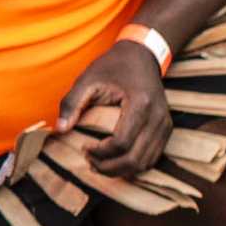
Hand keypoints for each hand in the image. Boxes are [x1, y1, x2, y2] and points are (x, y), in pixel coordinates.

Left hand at [56, 41, 171, 176]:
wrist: (142, 55)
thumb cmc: (113, 66)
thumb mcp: (87, 79)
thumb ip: (72, 103)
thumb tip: (60, 129)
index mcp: (141, 103)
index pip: (121, 143)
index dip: (100, 153)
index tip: (83, 148)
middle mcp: (158, 117)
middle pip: (135, 159)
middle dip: (108, 167)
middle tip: (89, 160)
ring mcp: (165, 125)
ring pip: (145, 163)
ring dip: (120, 170)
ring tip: (98, 163)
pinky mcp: (166, 129)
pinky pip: (152, 158)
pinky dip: (132, 165)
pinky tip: (114, 160)